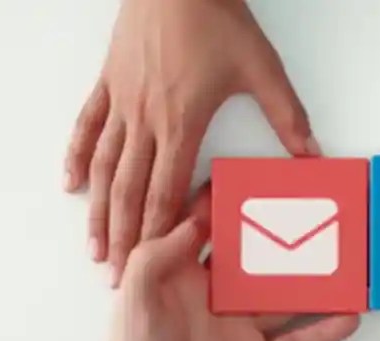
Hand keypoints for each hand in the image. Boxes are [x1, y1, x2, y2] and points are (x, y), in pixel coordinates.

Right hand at [66, 0, 317, 287]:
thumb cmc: (215, 19)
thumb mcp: (261, 68)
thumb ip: (287, 116)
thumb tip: (311, 155)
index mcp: (182, 123)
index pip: (165, 192)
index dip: (155, 234)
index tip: (147, 267)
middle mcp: (146, 120)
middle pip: (129, 192)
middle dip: (122, 238)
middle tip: (114, 276)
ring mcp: (123, 102)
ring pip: (103, 167)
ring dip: (97, 211)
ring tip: (93, 247)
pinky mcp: (109, 83)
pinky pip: (86, 127)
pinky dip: (76, 157)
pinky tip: (69, 185)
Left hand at [93, 194, 357, 340]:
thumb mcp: (136, 306)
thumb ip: (159, 256)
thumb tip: (194, 217)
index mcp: (177, 279)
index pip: (202, 228)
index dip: (224, 201)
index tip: (255, 175)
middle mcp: (213, 299)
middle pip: (253, 255)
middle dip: (281, 231)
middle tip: (317, 203)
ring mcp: (241, 332)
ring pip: (286, 294)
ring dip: (316, 276)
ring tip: (349, 253)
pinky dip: (326, 329)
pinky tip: (352, 313)